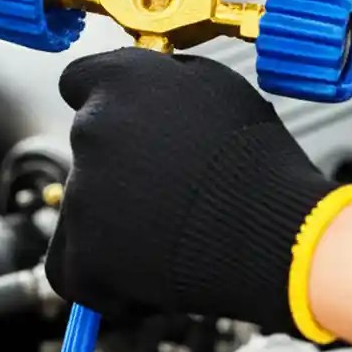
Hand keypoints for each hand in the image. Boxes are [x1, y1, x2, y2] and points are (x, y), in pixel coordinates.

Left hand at [45, 48, 337, 332]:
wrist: (279, 234)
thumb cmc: (260, 161)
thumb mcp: (219, 86)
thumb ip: (168, 78)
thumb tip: (151, 86)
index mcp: (120, 80)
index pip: (80, 81)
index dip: (106, 103)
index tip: (127, 122)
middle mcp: (91, 129)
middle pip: (88, 146)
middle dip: (120, 164)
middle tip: (169, 186)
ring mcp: (82, 194)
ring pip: (83, 206)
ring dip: (116, 217)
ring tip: (172, 229)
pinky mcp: (84, 255)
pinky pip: (73, 264)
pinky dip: (102, 273)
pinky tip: (147, 265)